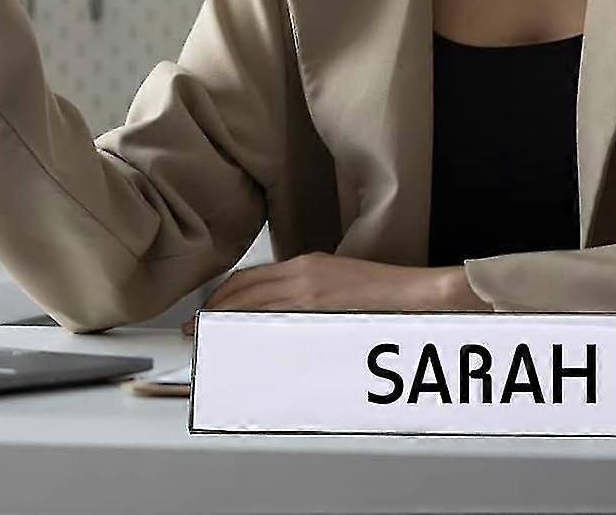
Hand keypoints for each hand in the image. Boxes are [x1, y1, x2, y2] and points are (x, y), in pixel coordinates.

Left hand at [180, 253, 483, 335]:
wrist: (420, 293)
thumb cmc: (385, 293)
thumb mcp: (337, 282)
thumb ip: (307, 293)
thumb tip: (279, 314)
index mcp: (306, 266)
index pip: (249, 279)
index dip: (222, 296)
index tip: (205, 311)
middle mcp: (303, 274)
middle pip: (243, 292)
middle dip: (213, 312)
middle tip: (194, 333)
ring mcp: (312, 291)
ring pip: (253, 308)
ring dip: (225, 325)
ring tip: (208, 343)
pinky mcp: (324, 310)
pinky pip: (276, 324)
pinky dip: (251, 335)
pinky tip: (241, 349)